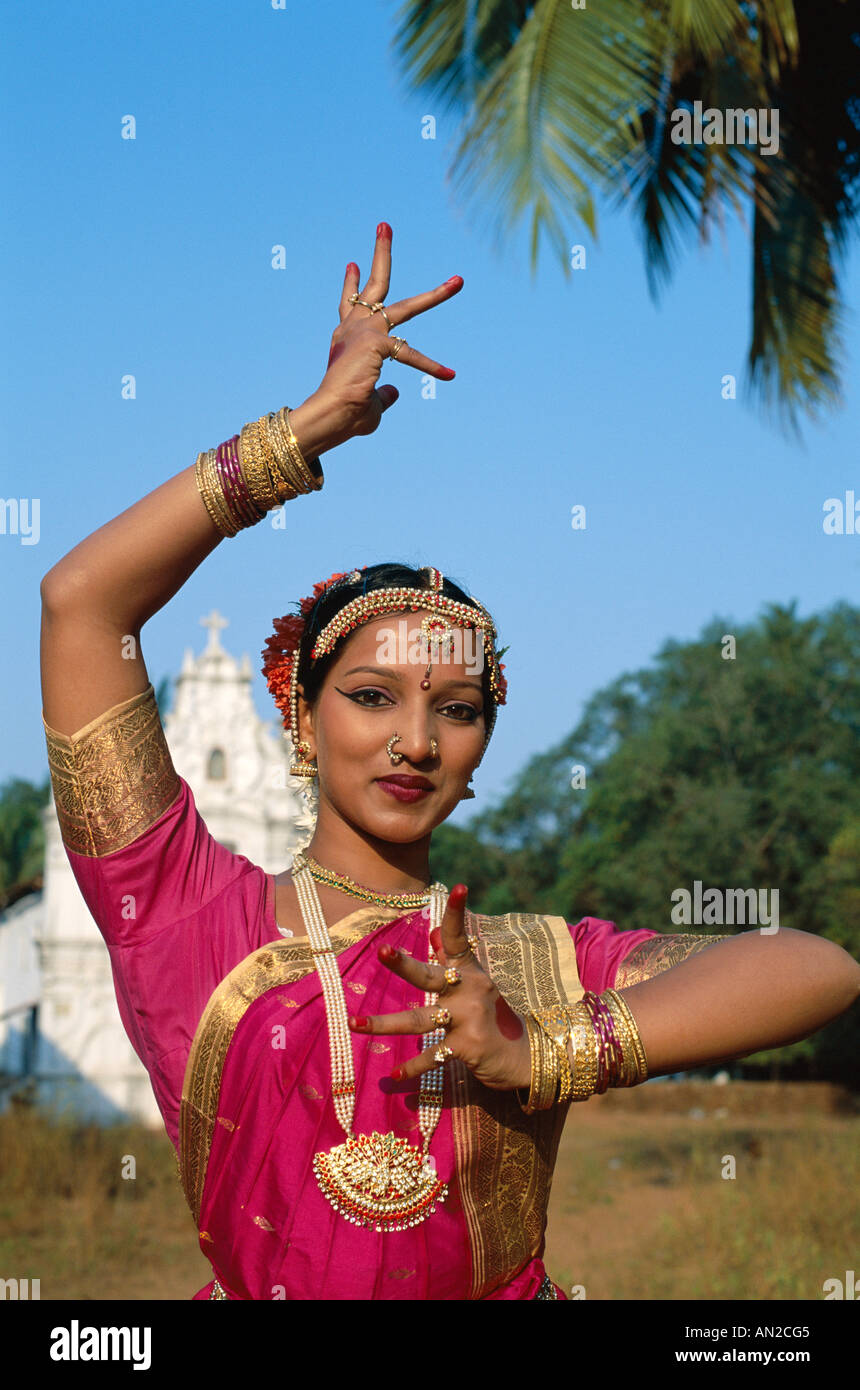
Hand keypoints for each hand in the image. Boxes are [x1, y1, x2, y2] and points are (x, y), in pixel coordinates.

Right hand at [291, 223, 462, 455]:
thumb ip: (384, 395)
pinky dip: (431, 368)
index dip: (351, 285)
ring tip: (459, 282)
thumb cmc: (345, 414)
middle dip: (381, 254)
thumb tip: (396, 391)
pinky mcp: (378, 343)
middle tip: (385, 225)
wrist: (330, 414)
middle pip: (373, 285)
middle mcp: (353, 329)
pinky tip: (449, 375)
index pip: (348, 306)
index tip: (352, 264)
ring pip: (406, 307)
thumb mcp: (370, 402)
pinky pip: (412, 355)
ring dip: (436, 296)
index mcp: (345, 340)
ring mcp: (366, 332)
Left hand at [347, 884, 531, 1091]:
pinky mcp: (467, 1047)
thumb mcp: (478, 985)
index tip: (459, 887)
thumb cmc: (496, 1017)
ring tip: (354, 1024)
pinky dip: (412, 1068)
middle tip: (383, 950)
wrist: (527, 1056)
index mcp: (470, 972)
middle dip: (404, 965)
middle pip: (429, 975)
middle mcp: (470, 991)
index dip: (457, 913)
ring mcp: (468, 1019)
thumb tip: (430, 934)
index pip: (459, 938)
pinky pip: (432, 1057)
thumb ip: (452, 961)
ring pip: (419, 1021)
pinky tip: (393, 1076)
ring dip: (384, 1024)